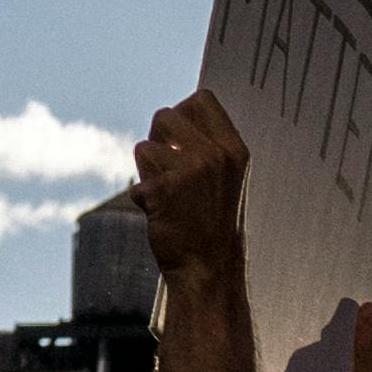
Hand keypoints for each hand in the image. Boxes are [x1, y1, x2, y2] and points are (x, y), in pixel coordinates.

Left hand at [128, 93, 249, 273]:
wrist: (211, 271)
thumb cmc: (214, 226)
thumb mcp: (226, 180)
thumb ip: (207, 147)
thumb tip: (173, 117)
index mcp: (234, 149)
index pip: (202, 99)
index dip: (184, 113)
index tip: (181, 139)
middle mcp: (214, 155)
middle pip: (165, 115)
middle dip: (158, 140)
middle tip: (170, 171)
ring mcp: (189, 171)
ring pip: (145, 147)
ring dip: (148, 172)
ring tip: (170, 198)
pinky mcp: (164, 189)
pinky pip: (137, 181)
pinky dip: (143, 199)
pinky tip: (163, 216)